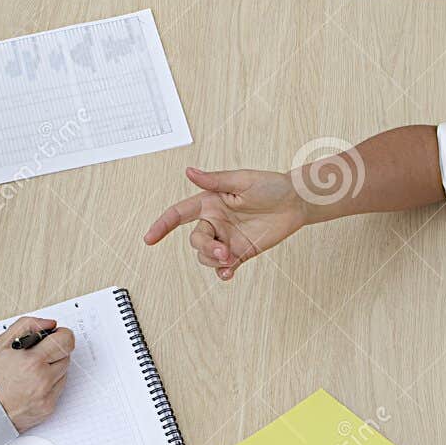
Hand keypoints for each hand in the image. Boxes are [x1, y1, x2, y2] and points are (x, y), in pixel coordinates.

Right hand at [0, 316, 76, 430]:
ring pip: (63, 373)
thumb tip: (50, 324)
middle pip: (66, 356)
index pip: (65, 341)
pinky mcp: (48, 408)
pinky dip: (49, 385)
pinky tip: (31, 385)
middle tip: (36, 355)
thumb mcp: (0, 343)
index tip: (55, 336)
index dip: (61, 335)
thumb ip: (27, 326)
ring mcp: (47, 396)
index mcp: (32, 361)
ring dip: (52, 368)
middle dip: (54, 352)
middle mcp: (43, 380)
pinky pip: (58, 390)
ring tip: (30, 372)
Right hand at [143, 166, 307, 280]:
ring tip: (230, 259)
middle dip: (204, 249)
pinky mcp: (242, 252)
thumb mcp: (242, 180)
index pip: (179, 214)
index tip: (149, 239)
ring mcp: (227, 239)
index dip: (162, 225)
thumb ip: (214, 180)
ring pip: (206, 257)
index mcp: (210, 202)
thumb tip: (189, 171)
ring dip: (214, 261)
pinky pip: (225, 267)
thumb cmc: (271, 185)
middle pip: (195, 241)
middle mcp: (215, 221)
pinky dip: (223, 273)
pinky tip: (228, 273)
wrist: (297, 202)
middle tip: (223, 252)